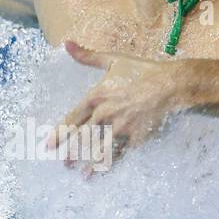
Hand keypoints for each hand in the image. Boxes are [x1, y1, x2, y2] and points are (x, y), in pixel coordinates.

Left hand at [46, 40, 183, 175]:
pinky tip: (104, 173)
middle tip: (64, 163)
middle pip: (83, 138)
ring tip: (82, 175)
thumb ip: (88, 56)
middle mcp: (104, 115)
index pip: (72, 119)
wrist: (170, 85)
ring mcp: (119, 128)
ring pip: (99, 149)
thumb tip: (66, 43)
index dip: (59, 133)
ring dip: (89, 164)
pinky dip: (110, 164)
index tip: (49, 145)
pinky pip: (120, 153)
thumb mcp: (113, 60)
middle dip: (72, 153)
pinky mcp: (135, 138)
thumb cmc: (142, 71)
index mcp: (96, 97)